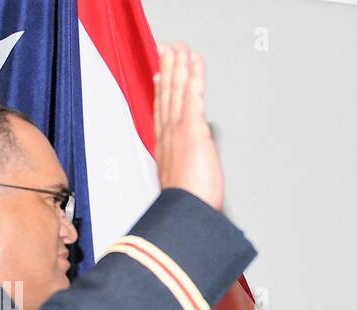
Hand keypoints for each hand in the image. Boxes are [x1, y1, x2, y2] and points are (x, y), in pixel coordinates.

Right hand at [154, 42, 223, 209]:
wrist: (186, 213)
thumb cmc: (187, 207)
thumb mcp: (182, 189)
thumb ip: (183, 176)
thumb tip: (186, 178)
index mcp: (165, 149)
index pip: (162, 113)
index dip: (161, 93)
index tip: (160, 77)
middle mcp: (168, 136)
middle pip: (166, 95)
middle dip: (167, 70)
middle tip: (168, 50)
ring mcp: (178, 130)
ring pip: (176, 90)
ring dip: (178, 66)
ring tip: (180, 48)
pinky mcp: (192, 129)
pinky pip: (193, 96)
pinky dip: (194, 77)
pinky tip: (195, 62)